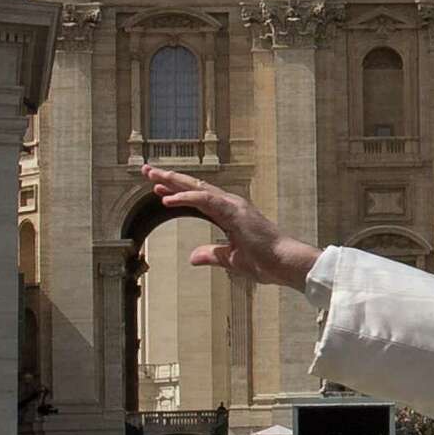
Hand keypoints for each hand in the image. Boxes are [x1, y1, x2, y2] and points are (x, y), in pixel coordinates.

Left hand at [142, 169, 317, 289]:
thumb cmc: (266, 262)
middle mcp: (230, 204)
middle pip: (194, 187)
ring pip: (197, 188)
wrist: (286, 264)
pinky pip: (205, 200)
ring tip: (152, 175)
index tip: (158, 189)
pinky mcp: (235, 211)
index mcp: (229, 214)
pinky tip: (167, 198)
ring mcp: (233, 205)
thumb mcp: (231, 260)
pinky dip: (185, 197)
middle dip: (170, 178)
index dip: (177, 192)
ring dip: (173, 181)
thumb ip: (212, 254)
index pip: (198, 198)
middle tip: (147, 170)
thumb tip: (192, 257)